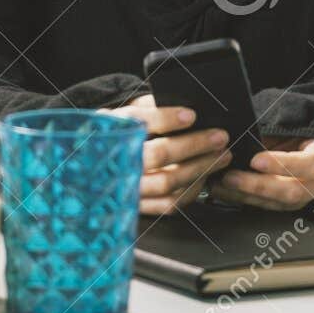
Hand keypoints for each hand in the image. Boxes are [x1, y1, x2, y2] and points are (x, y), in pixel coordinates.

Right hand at [100, 93, 231, 215]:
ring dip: (200, 169)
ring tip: (221, 156)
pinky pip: (167, 205)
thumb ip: (150, 107)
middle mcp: (117, 160)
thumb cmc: (119, 134)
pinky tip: (204, 177)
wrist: (93, 166)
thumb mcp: (127, 114)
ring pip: (166, 182)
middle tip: (220, 137)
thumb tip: (187, 105)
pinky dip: (190, 191)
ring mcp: (125, 187)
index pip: (139, 123)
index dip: (166, 118)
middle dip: (194, 145)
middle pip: (158, 155)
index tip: (192, 115)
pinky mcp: (136, 207)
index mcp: (113, 130)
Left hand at [212, 134, 313, 210]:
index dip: (283, 164)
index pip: (311, 164)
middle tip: (232, 176)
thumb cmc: (295, 127)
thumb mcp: (287, 122)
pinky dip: (242, 198)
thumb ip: (273, 131)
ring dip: (245, 195)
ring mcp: (304, 196)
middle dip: (258, 185)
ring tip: (221, 184)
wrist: (302, 137)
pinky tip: (224, 191)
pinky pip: (265, 206)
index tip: (256, 160)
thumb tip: (245, 136)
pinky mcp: (286, 204)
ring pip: (277, 203)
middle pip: (293, 191)